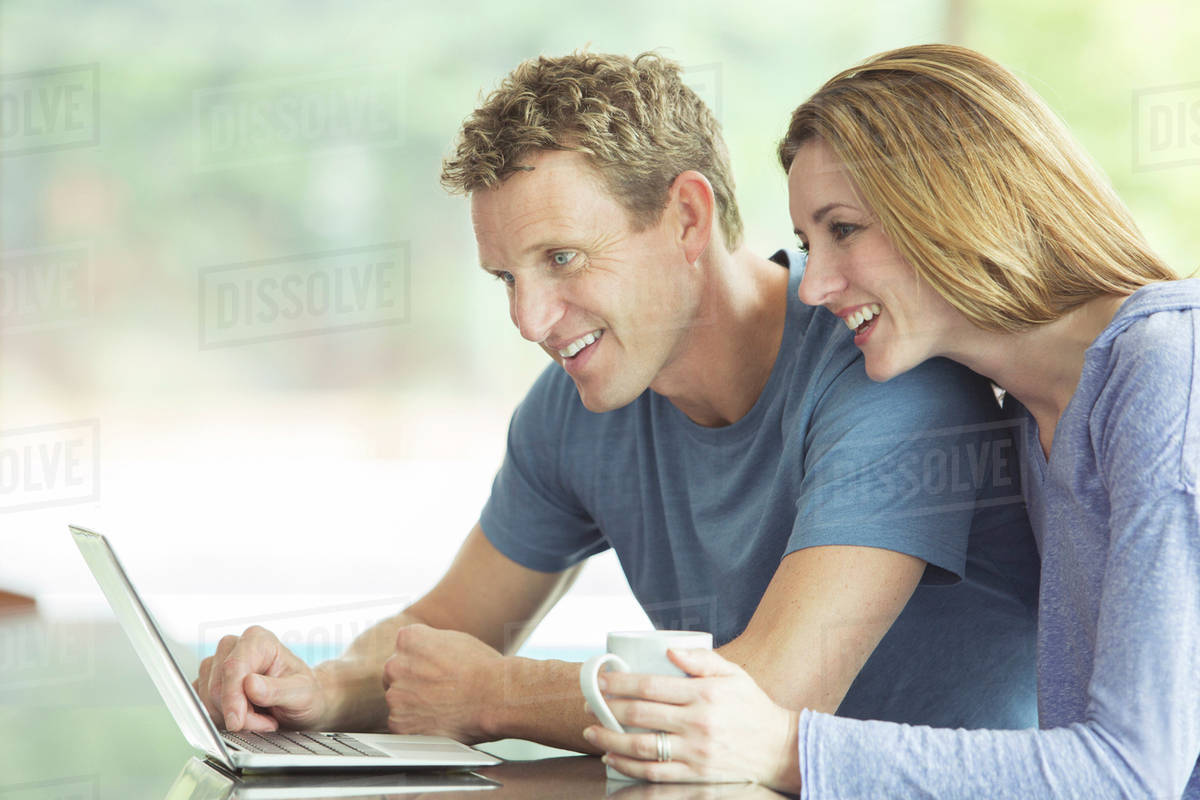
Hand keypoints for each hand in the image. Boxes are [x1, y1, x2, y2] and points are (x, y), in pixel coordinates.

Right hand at [193, 625, 330, 731]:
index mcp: (258, 640)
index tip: (237, 721)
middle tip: (267, 722)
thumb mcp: (302, 693)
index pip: (233, 668)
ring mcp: (218, 665)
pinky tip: (245, 719)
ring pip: (207, 700)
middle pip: (217, 687)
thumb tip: (250, 684)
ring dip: (232, 718)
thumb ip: (277, 689)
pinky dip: (222, 720)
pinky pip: (203, 707)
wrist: (300, 704)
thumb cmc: (304, 694)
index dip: (233, 697)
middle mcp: (234, 647)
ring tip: (260, 718)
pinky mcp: (208, 683)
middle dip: (239, 713)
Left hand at [382, 623, 502, 742]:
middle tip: (438, 691)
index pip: (404, 650)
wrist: (494, 696)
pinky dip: (416, 726)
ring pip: (398, 700)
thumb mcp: (454, 640)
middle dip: (412, 682)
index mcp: (407, 639)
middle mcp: (395, 665)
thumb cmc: (483, 668)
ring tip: (443, 706)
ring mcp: (395, 695)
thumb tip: (425, 652)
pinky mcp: (399, 723)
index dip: (422, 662)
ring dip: (414, 705)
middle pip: (396, 675)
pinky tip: (438, 720)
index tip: (434, 671)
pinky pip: (401, 724)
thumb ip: (430, 645)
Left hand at [582, 649, 800, 792]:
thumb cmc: (751, 707)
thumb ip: (701, 659)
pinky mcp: (695, 775)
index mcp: (704, 694)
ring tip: (591, 730)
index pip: (651, 686)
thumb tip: (668, 649)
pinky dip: (628, 765)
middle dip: (607, 707)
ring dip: (610, 738)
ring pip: (642, 746)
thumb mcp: (733, 674)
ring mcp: (695, 752)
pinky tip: (612, 756)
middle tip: (590, 702)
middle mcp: (697, 723)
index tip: (601, 680)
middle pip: (640, 714)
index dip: (620, 682)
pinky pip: (654, 772)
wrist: (779, 749)